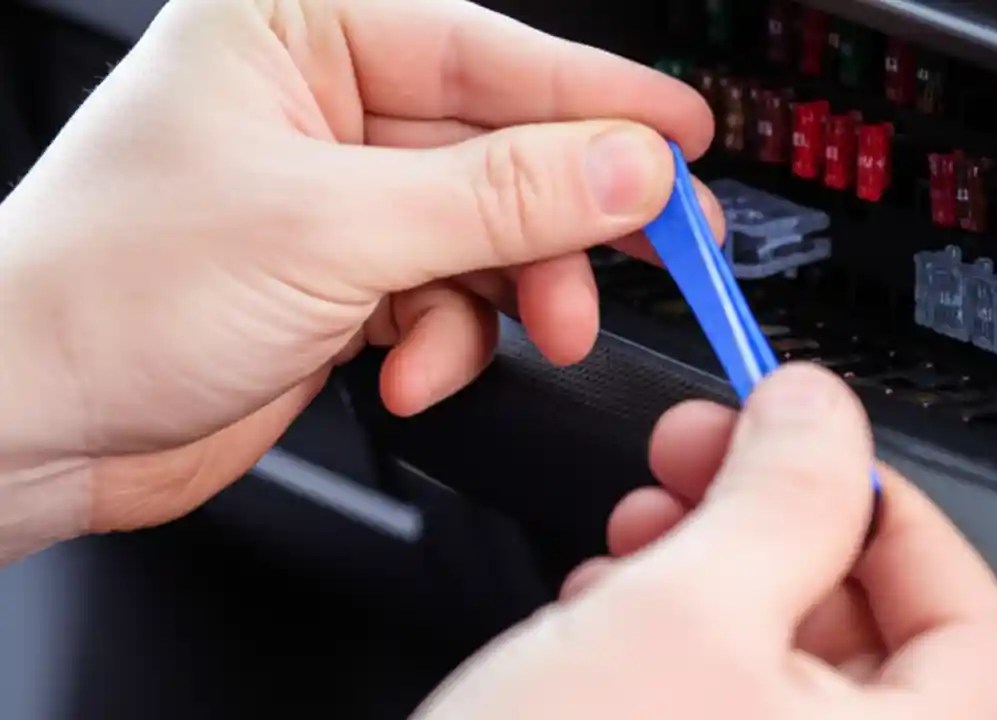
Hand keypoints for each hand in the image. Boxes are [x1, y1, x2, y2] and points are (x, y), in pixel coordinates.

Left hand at [0, 0, 720, 540]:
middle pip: (503, 143)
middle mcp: (321, 103)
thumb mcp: (333, 228)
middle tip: (656, 253)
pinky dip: (446, 340)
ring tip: (528, 335)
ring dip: (513, 293)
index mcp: (299, 29)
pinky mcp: (343, 274)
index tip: (687, 136)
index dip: (602, 96)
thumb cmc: (108, 292)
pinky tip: (406, 370)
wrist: (28, 424)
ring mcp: (337, 194)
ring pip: (488, 229)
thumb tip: (625, 167)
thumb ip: (499, 196)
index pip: (490, 48)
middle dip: (570, 215)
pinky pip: (448, 294)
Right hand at [414, 365, 996, 719]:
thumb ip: (782, 494)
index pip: (968, 622)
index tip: (815, 447)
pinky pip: (707, 699)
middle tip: (701, 455)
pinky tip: (600, 606)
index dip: (892, 511)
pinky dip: (664, 632)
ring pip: (770, 659)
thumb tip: (824, 410)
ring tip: (633, 530)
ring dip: (705, 567)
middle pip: (859, 631)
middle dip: (770, 523)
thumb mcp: (687, 611)